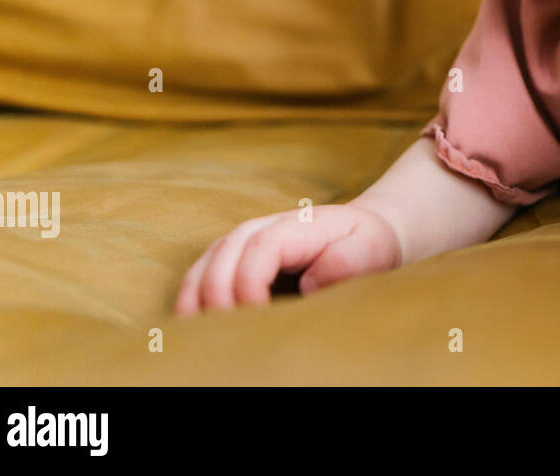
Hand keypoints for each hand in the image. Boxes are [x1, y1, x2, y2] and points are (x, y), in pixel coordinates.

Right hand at [174, 203, 401, 315]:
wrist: (362, 232)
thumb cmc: (366, 244)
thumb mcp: (370, 248)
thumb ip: (345, 261)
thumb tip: (308, 285)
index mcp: (297, 225)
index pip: (261, 246)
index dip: (251, 280)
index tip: (257, 315)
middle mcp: (263, 227)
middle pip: (226, 252)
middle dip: (219, 293)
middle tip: (225, 333)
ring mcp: (245, 240)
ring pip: (206, 262)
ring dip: (196, 296)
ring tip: (196, 335)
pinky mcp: (234, 257)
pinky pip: (202, 272)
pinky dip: (191, 297)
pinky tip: (189, 325)